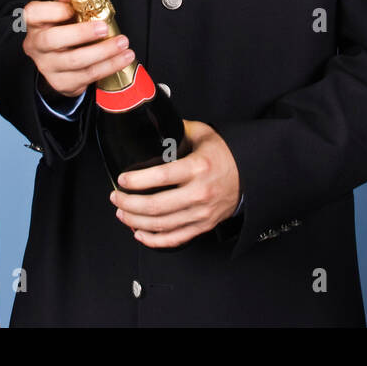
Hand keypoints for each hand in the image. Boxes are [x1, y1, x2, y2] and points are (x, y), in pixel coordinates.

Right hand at [21, 0, 134, 96]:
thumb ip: (66, 2)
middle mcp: (36, 46)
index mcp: (34, 24)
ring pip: (75, 61)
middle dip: (81, 33)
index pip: (34, 13)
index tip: (72, 9)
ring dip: (103, 52)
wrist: (58, 65)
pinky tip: (123, 58)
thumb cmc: (62, 32)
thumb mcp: (61, 15)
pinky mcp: (62, 83)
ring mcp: (47, 67)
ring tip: (122, 43)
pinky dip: (109, 66)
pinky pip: (88, 76)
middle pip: (52, 40)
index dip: (53, 11)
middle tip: (104, 27)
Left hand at [111, 120, 239, 247]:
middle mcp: (199, 193)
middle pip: (155, 206)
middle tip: (116, 197)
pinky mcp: (203, 226)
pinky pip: (175, 239)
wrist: (251, 176)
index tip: (122, 179)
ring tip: (122, 213)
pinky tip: (140, 233)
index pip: (161, 177)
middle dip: (129, 203)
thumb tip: (154, 125)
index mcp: (198, 168)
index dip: (137, 181)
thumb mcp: (204, 134)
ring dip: (136, 221)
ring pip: (161, 225)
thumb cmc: (225, 155)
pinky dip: (154, 240)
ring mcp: (201, 213)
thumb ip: (178, 130)